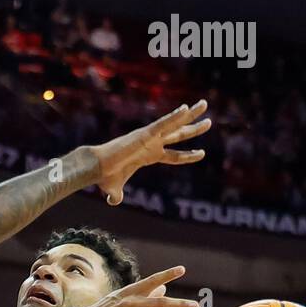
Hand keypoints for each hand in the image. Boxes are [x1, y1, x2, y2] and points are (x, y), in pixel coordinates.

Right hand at [74, 266, 197, 306]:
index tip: (182, 269)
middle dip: (179, 304)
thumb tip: (165, 288)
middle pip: (159, 302)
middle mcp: (131, 304)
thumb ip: (145, 294)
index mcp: (130, 292)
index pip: (151, 281)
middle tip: (195, 305)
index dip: (167, 275)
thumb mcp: (122, 298)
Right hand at [89, 100, 210, 205]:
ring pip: (174, 124)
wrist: (97, 167)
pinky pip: (162, 123)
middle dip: (194, 128)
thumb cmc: (104, 176)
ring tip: (204, 105)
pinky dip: (174, 117)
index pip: (173, 155)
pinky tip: (186, 109)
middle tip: (209, 121)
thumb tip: (113, 202)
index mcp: (148, 156)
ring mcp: (149, 137)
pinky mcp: (144, 134)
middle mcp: (152, 143)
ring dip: (190, 115)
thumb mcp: (114, 188)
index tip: (201, 153)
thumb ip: (117, 195)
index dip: (188, 155)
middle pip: (178, 135)